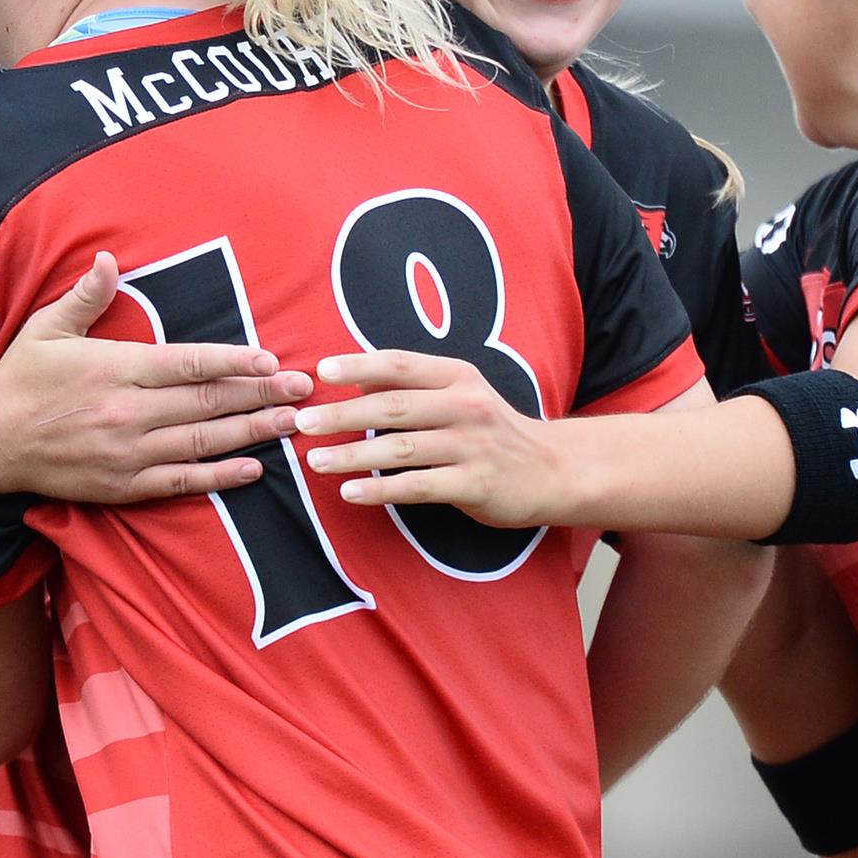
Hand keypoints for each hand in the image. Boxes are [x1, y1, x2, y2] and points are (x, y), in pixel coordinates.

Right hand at [0, 253, 313, 503]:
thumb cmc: (20, 378)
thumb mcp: (46, 328)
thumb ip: (86, 296)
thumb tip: (108, 259)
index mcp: (115, 370)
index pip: (186, 364)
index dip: (232, 362)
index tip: (270, 360)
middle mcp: (126, 412)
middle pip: (206, 403)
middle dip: (259, 395)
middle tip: (302, 389)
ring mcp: (126, 453)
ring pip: (201, 442)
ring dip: (251, 432)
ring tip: (291, 423)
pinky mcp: (122, 485)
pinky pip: (180, 482)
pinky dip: (219, 477)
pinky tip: (253, 468)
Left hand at [298, 351, 564, 528]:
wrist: (554, 471)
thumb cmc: (496, 432)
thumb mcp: (463, 395)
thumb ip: (415, 387)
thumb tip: (356, 379)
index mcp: (459, 378)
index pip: (401, 365)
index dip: (359, 364)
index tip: (322, 370)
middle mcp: (466, 406)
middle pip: (393, 406)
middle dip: (343, 414)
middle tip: (303, 422)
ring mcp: (472, 446)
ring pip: (399, 448)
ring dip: (351, 455)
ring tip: (314, 460)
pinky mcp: (475, 484)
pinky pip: (417, 486)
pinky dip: (380, 489)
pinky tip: (350, 492)